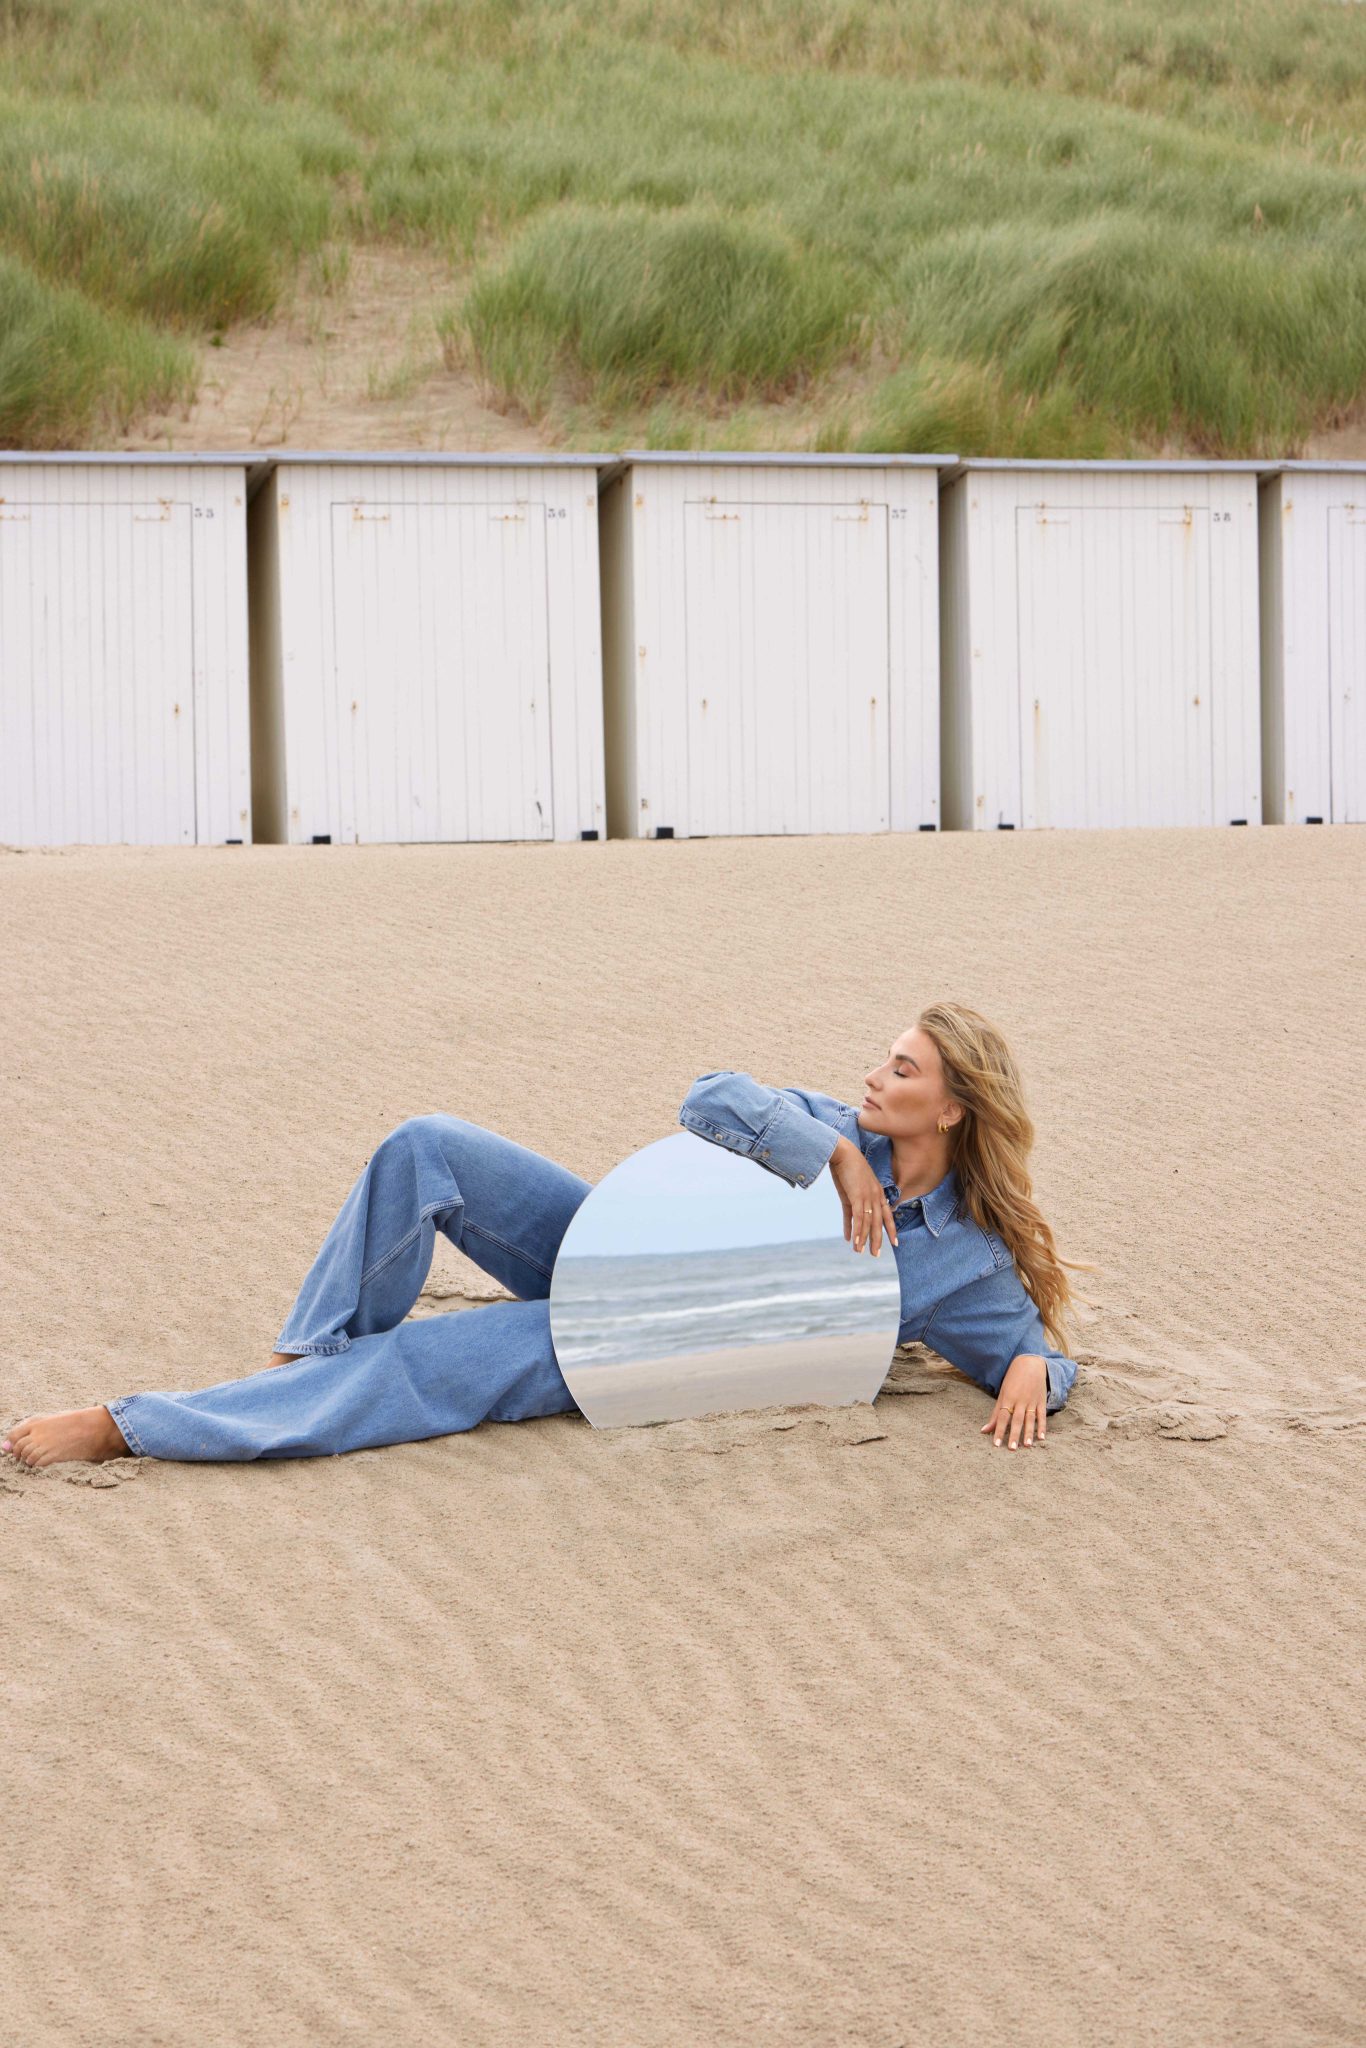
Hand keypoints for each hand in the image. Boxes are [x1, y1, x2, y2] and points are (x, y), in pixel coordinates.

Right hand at [828, 1141, 898, 1257]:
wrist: (841, 1152)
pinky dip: (857, 1231)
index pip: (887, 1214)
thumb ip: (851, 1207)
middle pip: (879, 1222)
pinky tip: (854, 1242)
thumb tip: (851, 1220)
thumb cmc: (845, 1168)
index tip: (895, 1242)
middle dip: (878, 1239)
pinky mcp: (857, 1196)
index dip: (891, 1228)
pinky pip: (858, 1218)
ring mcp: (868, 1196)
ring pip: (869, 1223)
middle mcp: (875, 1195)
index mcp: (877, 1192)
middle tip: (876, 1254)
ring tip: (861, 1252)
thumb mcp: (851, 1189)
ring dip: (864, 1239)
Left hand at [980, 1354, 1047, 1448]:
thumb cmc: (1012, 1381)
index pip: (1002, 1417)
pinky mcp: (1041, 1401)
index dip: (999, 1430)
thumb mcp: (1002, 1395)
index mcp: (1008, 1398)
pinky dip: (1042, 1426)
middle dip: (1014, 1435)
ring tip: (1026, 1446)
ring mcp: (1032, 1401)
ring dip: (1028, 1433)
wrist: (1030, 1364)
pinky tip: (1041, 1437)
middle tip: (1012, 1449)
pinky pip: (1042, 1415)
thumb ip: (995, 1414)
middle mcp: (1020, 1401)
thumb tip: (984, 1431)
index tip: (996, 1444)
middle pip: (1017, 1420)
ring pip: (1030, 1419)